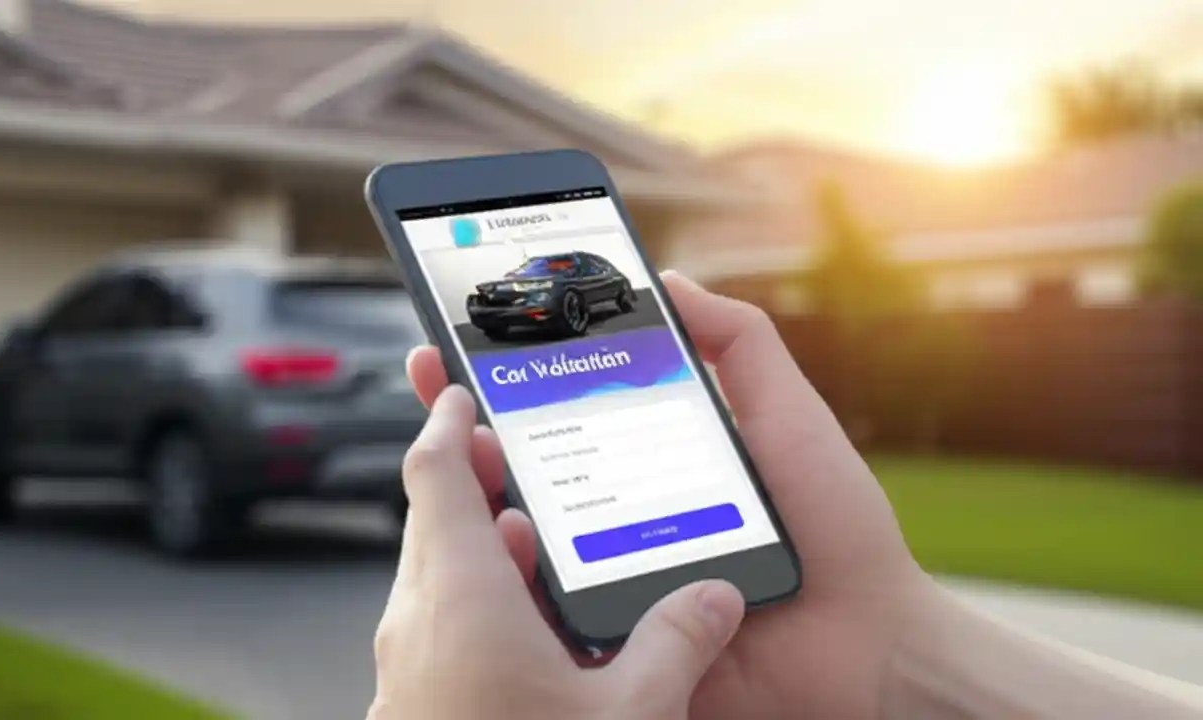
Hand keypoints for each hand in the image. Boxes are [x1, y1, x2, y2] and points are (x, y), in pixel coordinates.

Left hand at [368, 385, 747, 719]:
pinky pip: (440, 625)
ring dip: (481, 546)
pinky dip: (479, 602)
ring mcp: (410, 667)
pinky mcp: (416, 703)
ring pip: (436, 574)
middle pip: (432, 517)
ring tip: (545, 540)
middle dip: (475, 479)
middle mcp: (419, 621)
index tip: (459, 388)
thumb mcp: (627, 719)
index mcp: (460, 598)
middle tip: (522, 457)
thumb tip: (714, 598)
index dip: (446, 420)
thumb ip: (675, 646)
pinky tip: (535, 632)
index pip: (434, 473)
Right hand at [405, 271, 937, 718]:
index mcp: (650, 464)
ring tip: (465, 450)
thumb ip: (737, 341)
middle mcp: (620, 518)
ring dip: (483, 493)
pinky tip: (504, 533)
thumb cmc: (837, 530)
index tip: (463, 343)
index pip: (565, 415)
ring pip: (524, 541)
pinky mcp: (616, 640)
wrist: (870, 641)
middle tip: (438, 386)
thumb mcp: (786, 412)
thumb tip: (670, 280)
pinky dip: (519, 577)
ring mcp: (613, 580)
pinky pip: (550, 613)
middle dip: (470, 429)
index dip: (511, 381)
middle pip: (528, 474)